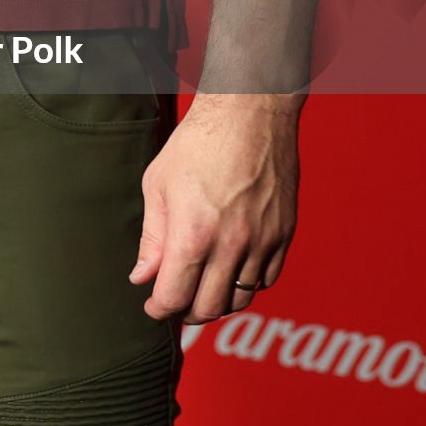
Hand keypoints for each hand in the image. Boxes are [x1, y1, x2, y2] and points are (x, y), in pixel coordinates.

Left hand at [129, 93, 299, 322]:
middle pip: (209, 307)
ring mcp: (262, 242)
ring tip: (201, 289)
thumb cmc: (198, 143)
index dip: (159, 309)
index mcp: (194, 233)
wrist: (249, 114)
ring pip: (240, 299)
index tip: (153, 307)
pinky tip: (230, 272)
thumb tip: (141, 276)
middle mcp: (232, 245)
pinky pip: (266, 280)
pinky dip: (246, 285)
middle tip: (175, 301)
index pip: (175, 296)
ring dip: (217, 303)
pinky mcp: (284, 234)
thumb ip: (152, 237)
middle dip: (186, 312)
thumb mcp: (158, 185)